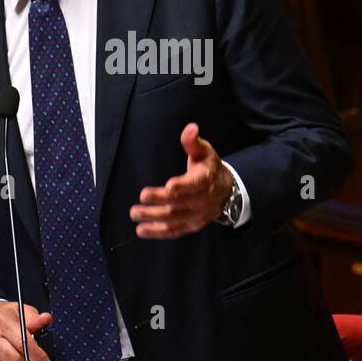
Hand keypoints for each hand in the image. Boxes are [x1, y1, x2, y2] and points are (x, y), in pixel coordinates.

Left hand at [130, 122, 231, 238]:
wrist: (226, 190)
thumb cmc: (209, 168)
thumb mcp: (204, 151)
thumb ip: (193, 142)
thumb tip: (190, 128)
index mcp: (206, 180)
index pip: (194, 185)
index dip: (182, 187)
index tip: (168, 186)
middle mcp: (203, 201)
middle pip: (180, 204)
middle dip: (160, 202)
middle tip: (140, 199)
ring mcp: (197, 216)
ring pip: (175, 219)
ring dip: (154, 218)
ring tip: (135, 214)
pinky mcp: (191, 226)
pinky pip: (175, 231)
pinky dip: (158, 232)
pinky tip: (141, 230)